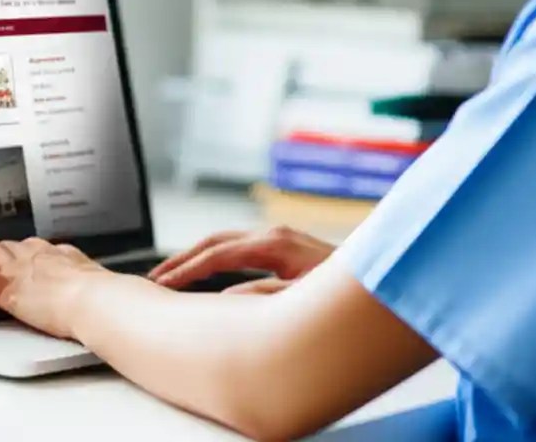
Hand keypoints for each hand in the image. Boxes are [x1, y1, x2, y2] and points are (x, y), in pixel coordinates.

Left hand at [0, 237, 111, 338]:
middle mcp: (36, 255)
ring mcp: (18, 269)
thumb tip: (109, 287)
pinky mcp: (5, 287)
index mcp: (59, 254)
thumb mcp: (100, 282)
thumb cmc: (106, 297)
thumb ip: (95, 281)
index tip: (17, 267)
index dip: (19, 256)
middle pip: (5, 244)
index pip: (31, 247)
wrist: (99, 302)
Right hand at [148, 226, 334, 291]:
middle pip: (213, 241)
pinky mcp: (283, 245)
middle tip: (153, 280)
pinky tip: (204, 273)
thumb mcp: (304, 299)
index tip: (162, 286)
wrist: (382, 275)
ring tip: (169, 277)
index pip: (217, 255)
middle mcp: (274, 234)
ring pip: (223, 241)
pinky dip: (213, 257)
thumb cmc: (348, 293)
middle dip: (181, 260)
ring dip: (194, 257)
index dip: (187, 271)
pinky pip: (236, 246)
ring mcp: (278, 237)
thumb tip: (224, 300)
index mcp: (275, 244)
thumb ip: (262, 298)